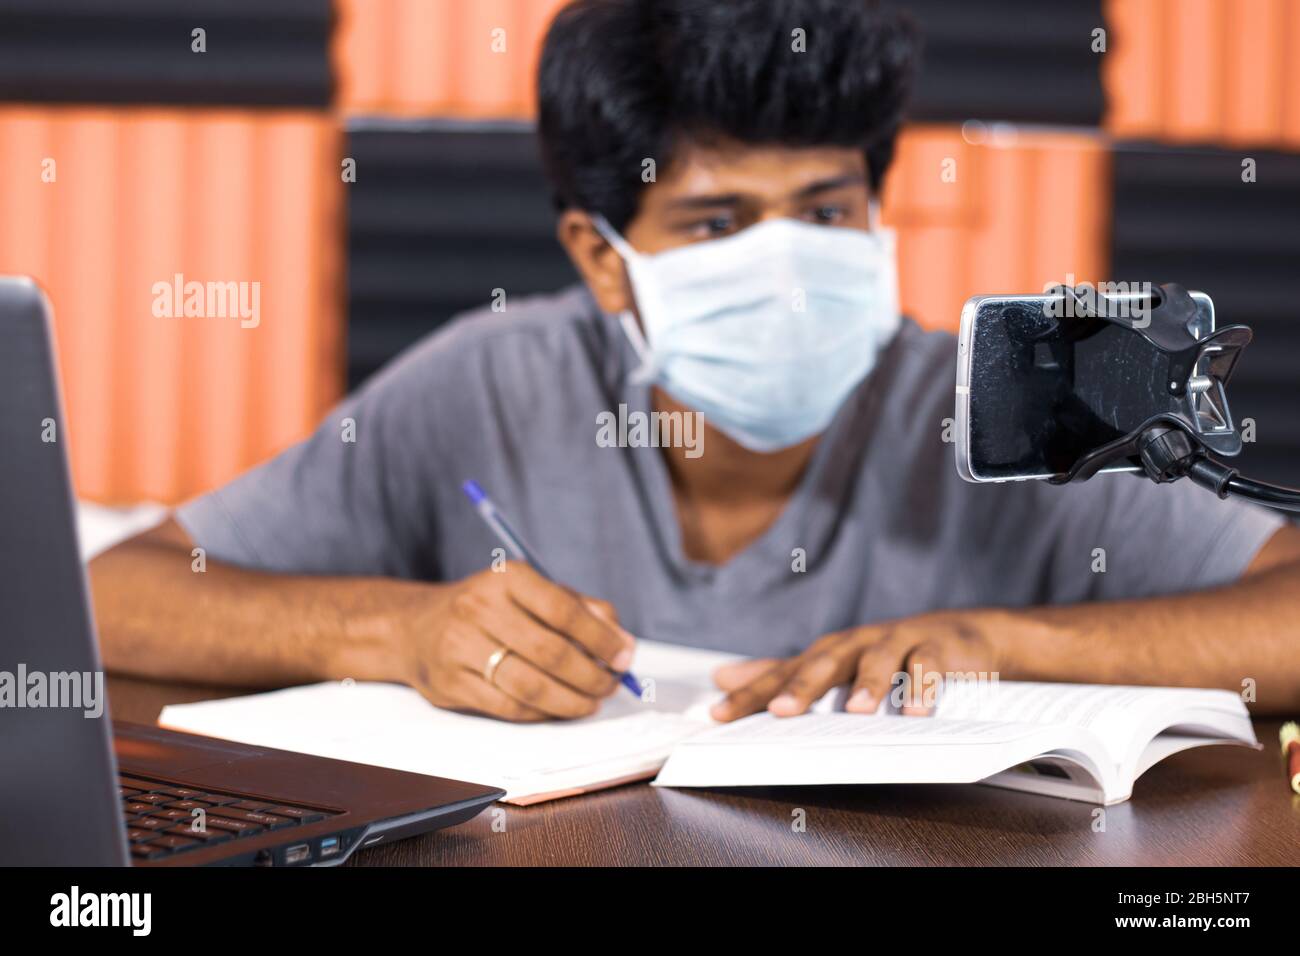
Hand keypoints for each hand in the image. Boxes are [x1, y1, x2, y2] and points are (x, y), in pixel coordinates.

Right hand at [399, 562, 634, 721]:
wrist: (416, 627)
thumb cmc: (491, 609)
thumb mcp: (534, 593)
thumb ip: (583, 610)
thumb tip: (622, 643)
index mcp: (508, 578)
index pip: (565, 611)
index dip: (602, 639)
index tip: (625, 657)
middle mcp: (480, 608)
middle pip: (551, 653)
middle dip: (592, 676)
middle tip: (611, 685)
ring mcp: (460, 647)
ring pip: (531, 686)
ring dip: (572, 701)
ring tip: (591, 702)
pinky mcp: (451, 684)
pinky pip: (510, 708)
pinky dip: (543, 713)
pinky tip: (558, 708)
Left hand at [709, 610, 1014, 721]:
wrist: (959, 637)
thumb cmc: (886, 655)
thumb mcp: (832, 665)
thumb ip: (780, 673)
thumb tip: (722, 678)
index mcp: (827, 653)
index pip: (782, 675)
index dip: (752, 694)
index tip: (719, 715)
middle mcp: (856, 644)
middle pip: (825, 662)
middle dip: (802, 686)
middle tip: (780, 710)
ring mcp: (896, 642)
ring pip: (879, 659)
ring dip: (869, 682)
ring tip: (856, 710)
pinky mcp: (936, 647)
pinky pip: (929, 664)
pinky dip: (924, 684)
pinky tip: (918, 710)